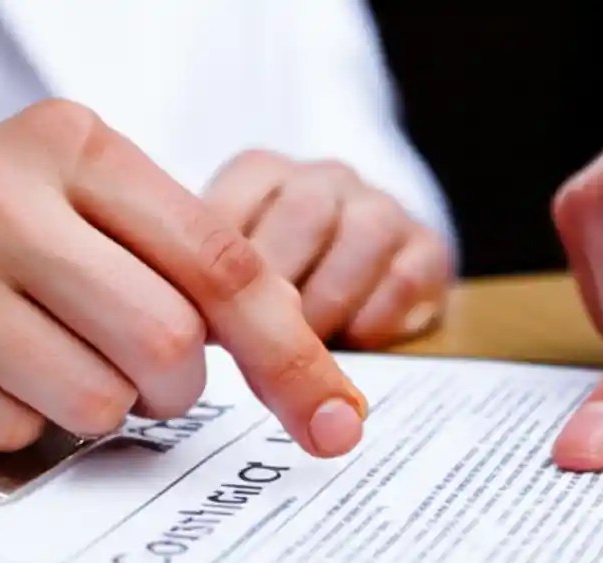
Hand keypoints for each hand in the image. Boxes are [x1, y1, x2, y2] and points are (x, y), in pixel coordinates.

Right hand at [0, 100, 365, 456]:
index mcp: (75, 146)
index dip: (291, 354)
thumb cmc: (18, 239)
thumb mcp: (107, 217)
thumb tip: (323, 395)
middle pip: (168, 342)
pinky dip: (24, 424)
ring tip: (56, 361)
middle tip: (141, 369)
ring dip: (101, 407)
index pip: (223, 262)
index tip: (334, 416)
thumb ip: (206, 275)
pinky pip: (14, 431)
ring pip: (95, 400)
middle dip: (176, 387)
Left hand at [203, 151, 453, 347]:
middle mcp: (325, 178)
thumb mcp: (229, 277)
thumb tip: (174, 332)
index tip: (201, 327)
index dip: (215, 276)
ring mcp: (381, 207)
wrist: (366, 283)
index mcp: (262, 174)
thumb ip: (205, 287)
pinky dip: (376, 317)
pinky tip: (354, 343)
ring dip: (329, 303)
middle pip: (303, 214)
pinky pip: (406, 275)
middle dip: (277, 290)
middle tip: (253, 344)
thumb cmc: (281, 287)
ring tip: (306, 348)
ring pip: (363, 236)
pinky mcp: (428, 247)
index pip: (232, 207)